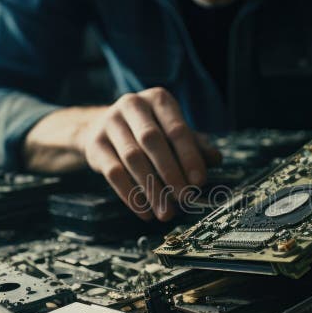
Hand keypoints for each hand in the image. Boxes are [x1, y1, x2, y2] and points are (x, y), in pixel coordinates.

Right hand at [81, 88, 220, 220]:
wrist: (104, 128)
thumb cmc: (151, 131)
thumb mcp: (174, 132)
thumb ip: (196, 145)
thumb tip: (216, 159)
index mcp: (158, 99)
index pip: (177, 129)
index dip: (189, 156)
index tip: (199, 182)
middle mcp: (132, 105)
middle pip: (152, 141)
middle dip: (170, 173)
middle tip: (184, 199)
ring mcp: (110, 122)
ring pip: (132, 158)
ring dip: (151, 189)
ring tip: (166, 212)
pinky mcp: (95, 144)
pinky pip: (113, 172)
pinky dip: (131, 195)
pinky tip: (145, 212)